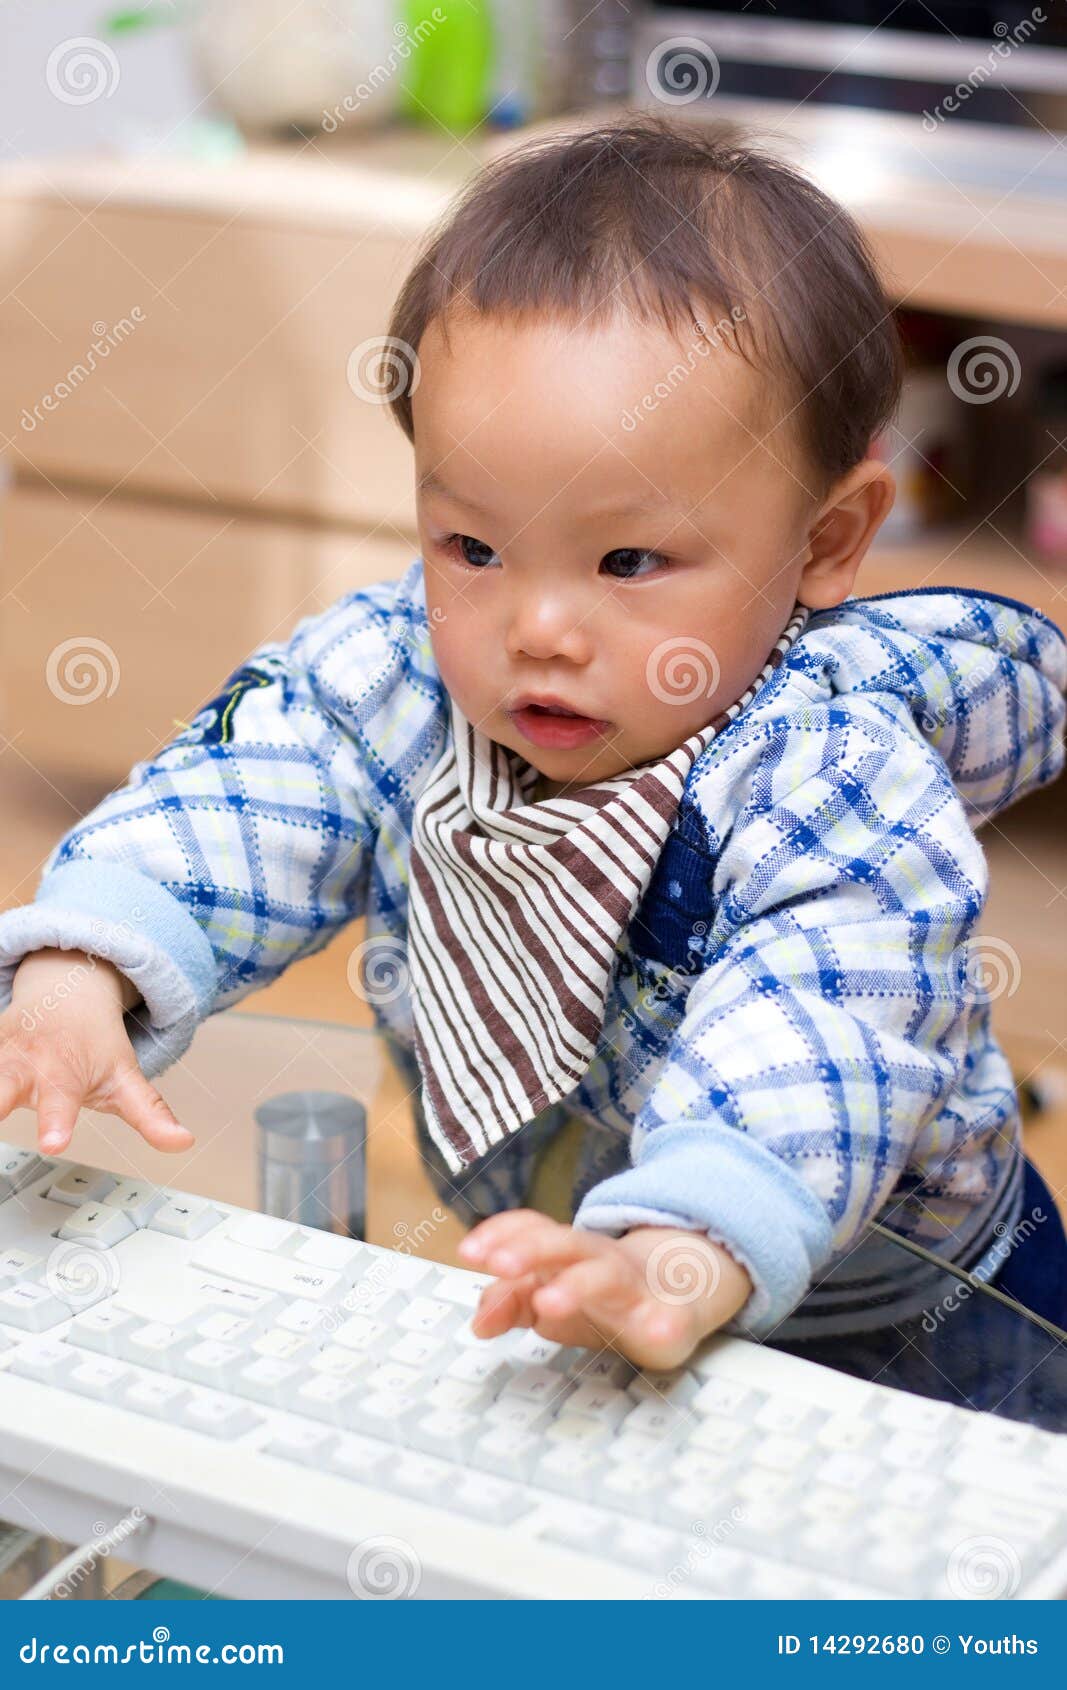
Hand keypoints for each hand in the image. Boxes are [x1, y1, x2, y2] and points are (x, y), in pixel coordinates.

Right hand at [0, 947, 193, 1155]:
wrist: (69, 992)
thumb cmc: (95, 1046)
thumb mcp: (126, 1078)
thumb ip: (150, 1114)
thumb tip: (183, 1140)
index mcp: (62, 1074)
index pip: (62, 1103)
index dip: (59, 1122)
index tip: (55, 1142)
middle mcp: (23, 1063)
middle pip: (1, 1086)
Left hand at [457, 1209, 751, 1369]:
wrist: (682, 1292)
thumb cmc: (604, 1296)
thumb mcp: (553, 1298)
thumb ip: (513, 1302)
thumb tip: (478, 1321)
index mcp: (569, 1251)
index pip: (533, 1227)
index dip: (501, 1234)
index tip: (469, 1253)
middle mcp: (600, 1260)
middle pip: (565, 1243)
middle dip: (532, 1250)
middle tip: (500, 1265)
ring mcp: (637, 1287)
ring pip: (607, 1276)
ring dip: (578, 1286)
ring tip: (549, 1303)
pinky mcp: (673, 1318)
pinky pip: (674, 1318)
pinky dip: (668, 1323)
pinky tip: (660, 1331)